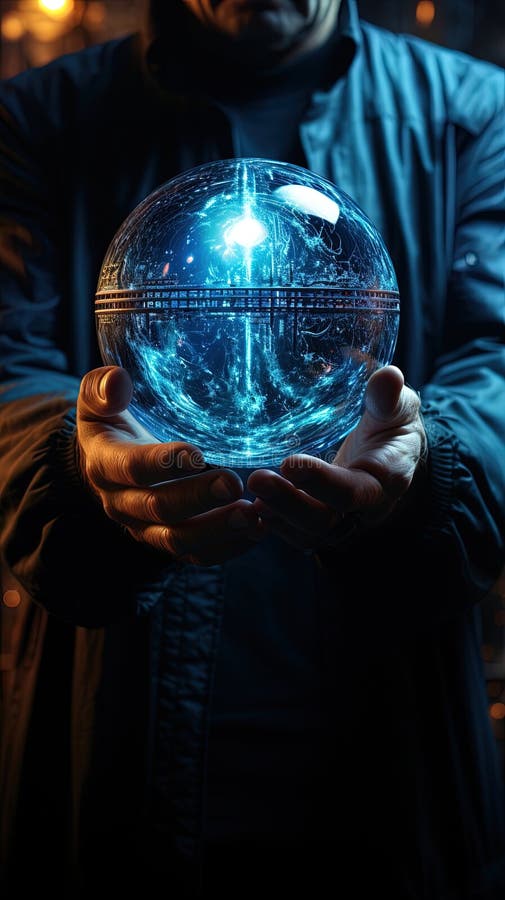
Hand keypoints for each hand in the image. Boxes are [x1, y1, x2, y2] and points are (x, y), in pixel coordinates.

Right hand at [77, 366, 264, 563]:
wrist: (107, 462)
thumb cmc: (112, 421)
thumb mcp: (99, 400)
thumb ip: (102, 389)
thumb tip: (117, 380)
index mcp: (106, 464)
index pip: (132, 468)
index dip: (163, 464)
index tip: (197, 453)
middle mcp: (122, 503)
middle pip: (159, 508)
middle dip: (198, 498)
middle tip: (234, 484)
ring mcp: (144, 528)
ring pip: (178, 540)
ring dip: (218, 530)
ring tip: (253, 516)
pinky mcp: (167, 541)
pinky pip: (196, 555)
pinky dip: (228, 547)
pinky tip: (258, 530)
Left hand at [247, 366, 426, 550]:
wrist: (397, 456)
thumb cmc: (394, 427)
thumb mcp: (400, 409)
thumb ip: (390, 397)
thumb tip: (387, 375)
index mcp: (386, 480)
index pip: (354, 491)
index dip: (323, 481)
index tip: (290, 463)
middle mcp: (364, 508)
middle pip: (325, 519)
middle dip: (289, 503)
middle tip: (257, 480)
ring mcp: (341, 519)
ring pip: (308, 531)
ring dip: (277, 516)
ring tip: (250, 497)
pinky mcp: (322, 522)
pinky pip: (297, 533)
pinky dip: (273, 525)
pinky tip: (248, 509)